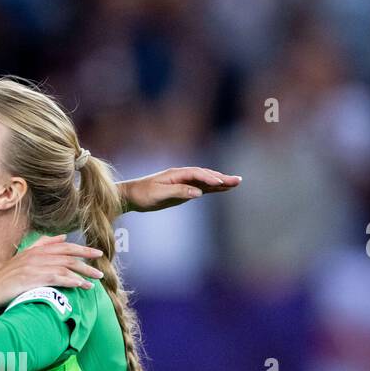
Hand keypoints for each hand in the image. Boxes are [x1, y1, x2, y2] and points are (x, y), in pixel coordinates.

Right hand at [0, 235, 103, 307]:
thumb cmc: (7, 276)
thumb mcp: (24, 257)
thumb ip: (42, 245)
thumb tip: (62, 237)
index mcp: (37, 249)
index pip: (64, 246)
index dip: (82, 249)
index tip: (97, 253)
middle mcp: (38, 255)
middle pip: (68, 255)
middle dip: (87, 261)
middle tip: (101, 269)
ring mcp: (36, 266)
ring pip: (66, 267)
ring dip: (83, 274)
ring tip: (95, 281)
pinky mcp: (34, 278)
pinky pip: (58, 278)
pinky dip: (71, 281)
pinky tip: (81, 286)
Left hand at [120, 167, 240, 211]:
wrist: (131, 196)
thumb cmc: (143, 194)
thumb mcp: (159, 193)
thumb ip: (179, 191)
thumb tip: (198, 192)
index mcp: (176, 173)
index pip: (197, 174)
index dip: (210, 178)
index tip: (221, 183)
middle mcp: (182, 175)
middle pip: (205, 175)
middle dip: (222, 177)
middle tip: (238, 180)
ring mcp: (184, 182)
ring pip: (206, 181)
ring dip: (220, 181)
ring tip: (236, 183)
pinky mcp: (184, 190)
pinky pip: (201, 188)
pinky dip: (213, 188)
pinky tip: (222, 188)